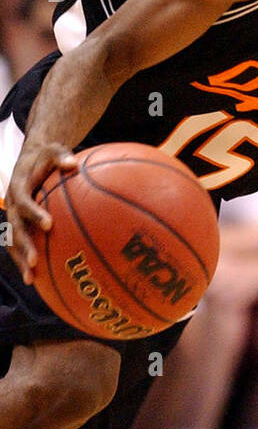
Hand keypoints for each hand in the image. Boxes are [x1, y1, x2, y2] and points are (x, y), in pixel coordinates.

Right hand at [5, 141, 76, 283]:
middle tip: (35, 261)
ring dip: (20, 260)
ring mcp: (14, 216)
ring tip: (31, 279)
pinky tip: (39, 278)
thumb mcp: (53, 150)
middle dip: (23, 246)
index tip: (49, 224)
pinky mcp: (19, 224)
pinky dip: (26, 259)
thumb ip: (62, 156)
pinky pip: (20, 244)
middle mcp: (13, 204)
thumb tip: (73, 162)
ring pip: (12, 241)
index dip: (33, 213)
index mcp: (19, 187)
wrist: (31, 157)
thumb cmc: (46, 156)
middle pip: (14, 228)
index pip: (24, 202)